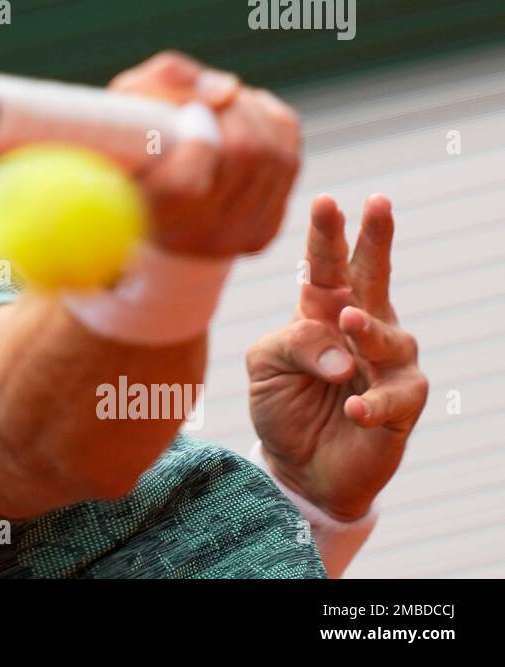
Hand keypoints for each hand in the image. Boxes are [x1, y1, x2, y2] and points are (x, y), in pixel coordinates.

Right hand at [108, 50, 300, 257]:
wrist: (141, 202)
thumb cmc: (128, 142)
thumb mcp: (126, 102)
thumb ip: (164, 81)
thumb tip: (226, 90)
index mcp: (145, 214)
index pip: (188, 181)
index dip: (200, 133)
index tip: (193, 112)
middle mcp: (190, 239)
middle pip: (244, 156)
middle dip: (235, 112)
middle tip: (214, 99)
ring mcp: (231, 240)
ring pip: (275, 155)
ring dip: (254, 115)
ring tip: (225, 107)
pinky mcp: (262, 232)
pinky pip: (290, 159)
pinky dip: (273, 128)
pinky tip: (245, 121)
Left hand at [247, 193, 427, 519]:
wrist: (298, 465)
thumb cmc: (282, 403)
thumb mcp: (266, 364)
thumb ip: (294, 343)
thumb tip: (339, 351)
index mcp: (320, 310)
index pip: (324, 265)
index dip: (327, 234)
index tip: (326, 200)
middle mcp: (360, 328)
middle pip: (372, 278)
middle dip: (376, 239)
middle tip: (378, 204)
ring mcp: (385, 365)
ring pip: (388, 336)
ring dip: (368, 329)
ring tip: (349, 322)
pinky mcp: (401, 407)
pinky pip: (395, 397)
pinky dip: (371, 403)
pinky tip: (352, 409)